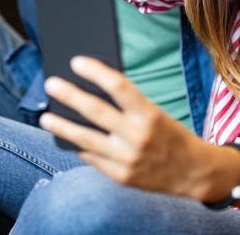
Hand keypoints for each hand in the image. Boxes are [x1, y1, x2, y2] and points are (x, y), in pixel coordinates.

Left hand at [40, 57, 213, 197]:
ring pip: (85, 139)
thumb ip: (129, 106)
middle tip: (50, 84)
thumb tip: (94, 91)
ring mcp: (127, 159)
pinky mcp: (121, 177)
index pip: (118, 86)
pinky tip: (69, 139)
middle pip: (96, 112)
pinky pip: (93, 159)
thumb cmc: (172, 135)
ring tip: (45, 117)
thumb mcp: (157, 114)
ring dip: (62, 126)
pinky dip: (80, 147)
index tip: (76, 62)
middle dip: (69, 95)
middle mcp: (138, 137)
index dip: (96, 72)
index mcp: (150, 115)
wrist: (193, 173)